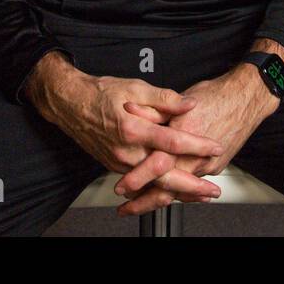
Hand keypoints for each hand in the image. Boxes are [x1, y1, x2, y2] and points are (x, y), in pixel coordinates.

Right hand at [24, 51, 226, 203]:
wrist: (69, 104)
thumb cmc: (100, 93)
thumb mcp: (135, 88)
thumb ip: (165, 99)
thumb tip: (189, 104)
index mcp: (133, 128)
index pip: (172, 141)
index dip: (197, 144)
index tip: (215, 146)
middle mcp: (126, 151)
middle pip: (164, 175)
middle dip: (191, 186)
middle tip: (213, 192)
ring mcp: (119, 162)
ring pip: (152, 183)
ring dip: (178, 191)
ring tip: (200, 195)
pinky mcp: (114, 166)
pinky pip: (140, 182)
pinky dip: (158, 188)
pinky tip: (173, 190)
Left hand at [112, 63, 279, 216]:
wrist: (246, 98)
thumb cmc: (215, 95)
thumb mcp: (179, 97)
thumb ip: (154, 108)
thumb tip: (129, 108)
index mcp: (183, 135)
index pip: (156, 164)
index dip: (138, 178)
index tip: (123, 186)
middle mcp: (195, 154)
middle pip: (166, 187)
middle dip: (144, 201)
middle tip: (126, 208)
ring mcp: (206, 164)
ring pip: (179, 190)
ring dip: (158, 198)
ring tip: (140, 205)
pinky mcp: (215, 167)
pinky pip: (192, 185)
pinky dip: (178, 192)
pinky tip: (165, 196)